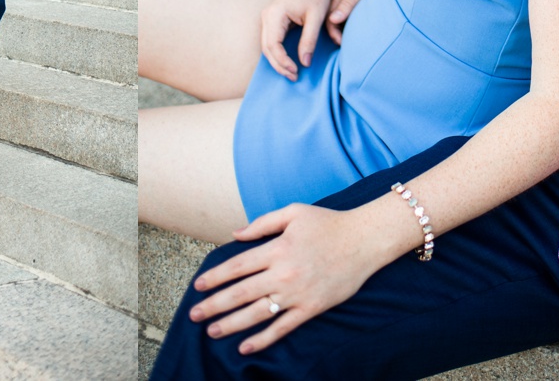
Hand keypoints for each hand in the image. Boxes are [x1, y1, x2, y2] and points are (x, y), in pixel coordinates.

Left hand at [189, 204, 388, 354]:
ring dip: (232, 324)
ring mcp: (297, 293)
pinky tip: (245, 347)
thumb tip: (234, 235)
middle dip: (214, 305)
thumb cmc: (327, 223)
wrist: (364, 240)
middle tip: (194, 315)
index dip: (215, 278)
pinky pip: (283, 327)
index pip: (237, 267)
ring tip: (212, 332)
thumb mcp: (293, 213)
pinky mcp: (312, 308)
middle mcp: (283, 273)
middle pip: (241, 293)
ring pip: (257, 313)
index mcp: (276, 249)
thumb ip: (261, 223)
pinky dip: (263, 339)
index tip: (198, 287)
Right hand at [259, 0, 338, 80]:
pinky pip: (271, 39)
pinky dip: (278, 52)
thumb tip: (304, 63)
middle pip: (266, 47)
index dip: (283, 61)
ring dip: (278, 60)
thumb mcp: (316, 18)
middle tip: (294, 77)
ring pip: (267, 45)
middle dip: (279, 64)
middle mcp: (267, 14)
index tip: (296, 71)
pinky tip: (288, 61)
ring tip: (292, 72)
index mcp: (275, 14)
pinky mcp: (273, 18)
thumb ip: (309, 41)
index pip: (273, 45)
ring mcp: (268, 16)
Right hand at [325, 0, 386, 44]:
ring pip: (342, 15)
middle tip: (344, 45)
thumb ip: (350, 2)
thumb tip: (333, 20)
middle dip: (336, 31)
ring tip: (350, 41)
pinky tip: (357, 31)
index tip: (340, 42)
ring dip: (343, 28)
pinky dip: (351, 22)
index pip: (329, 12)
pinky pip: (352, 13)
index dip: (332, 29)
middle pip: (333, 15)